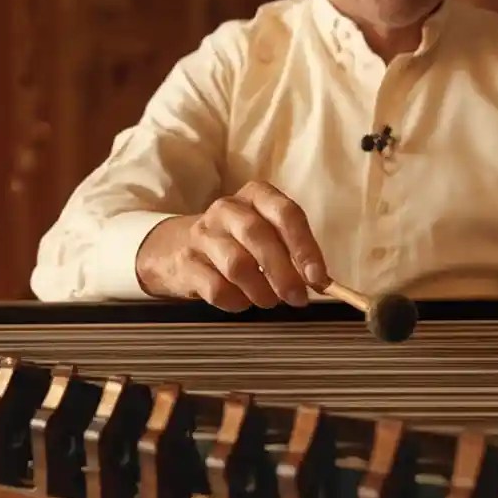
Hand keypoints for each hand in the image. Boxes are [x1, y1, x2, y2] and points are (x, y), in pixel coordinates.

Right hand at [134, 181, 328, 311]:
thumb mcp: (267, 233)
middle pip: (258, 236)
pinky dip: (236, 302)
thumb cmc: (238, 243)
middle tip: (297, 298)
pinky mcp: (185, 263)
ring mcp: (203, 235)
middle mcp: (227, 209)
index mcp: (255, 196)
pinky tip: (241, 301)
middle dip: (283, 273)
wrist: (177, 249)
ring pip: (237, 265)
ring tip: (269, 301)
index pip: (286, 213)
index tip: (317, 277)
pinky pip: (217, 288)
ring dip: (261, 291)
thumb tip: (319, 282)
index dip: (305, 246)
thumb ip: (294, 252)